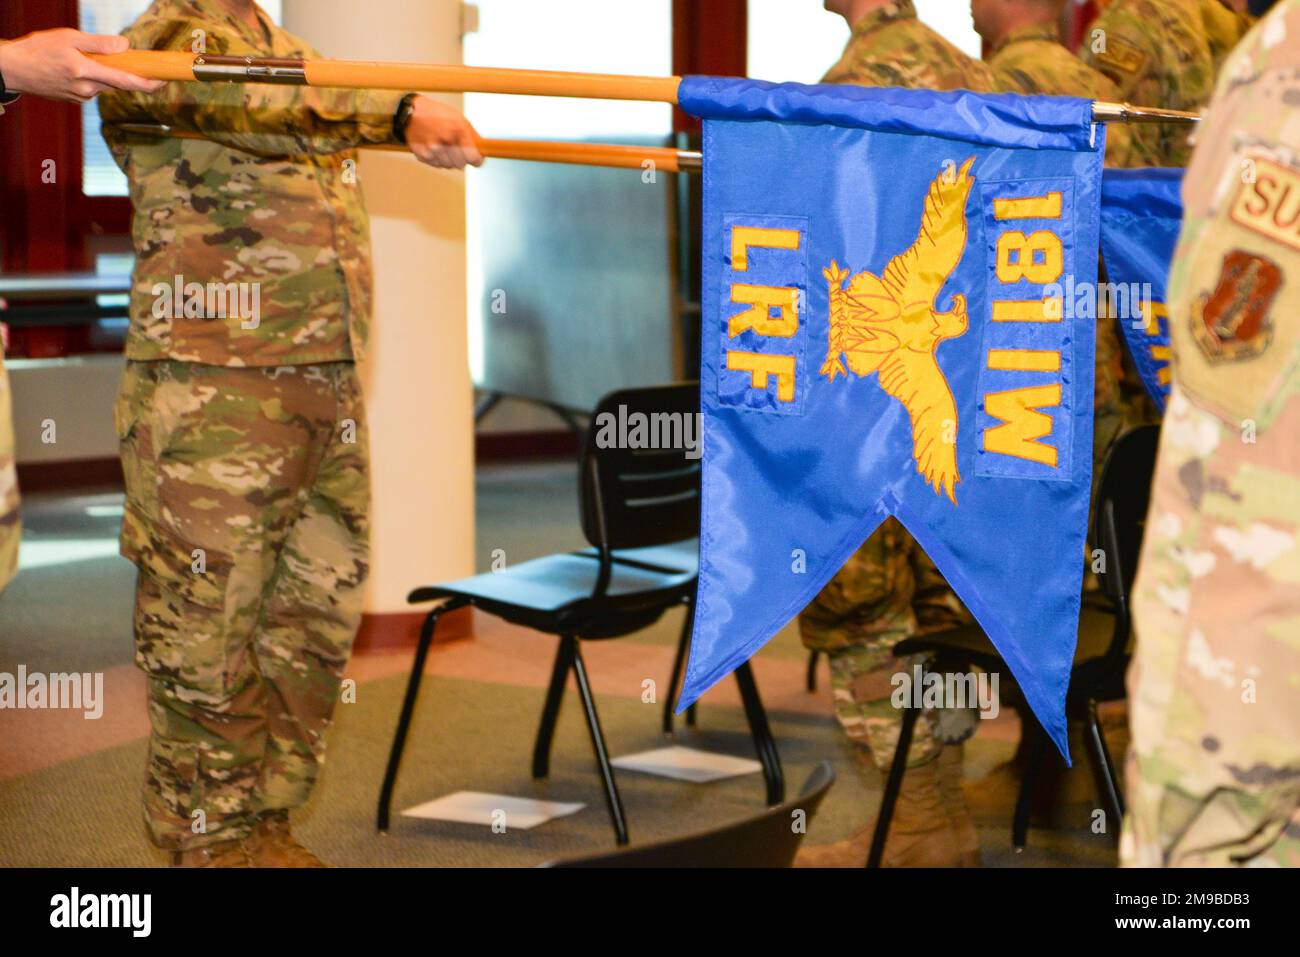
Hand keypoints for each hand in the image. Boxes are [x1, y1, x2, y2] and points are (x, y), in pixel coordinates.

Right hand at [0, 30, 163, 102]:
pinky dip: (93, 77)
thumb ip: (98, 43)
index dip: (148, 83)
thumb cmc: (38, 50)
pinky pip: (93, 88)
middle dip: (126, 73)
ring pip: (105, 85)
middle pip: (118, 83)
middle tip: (130, 61)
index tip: (163, 81)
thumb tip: (124, 46)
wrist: (13, 70)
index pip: (125, 82)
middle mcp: (86, 89)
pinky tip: (76, 67)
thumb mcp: (68, 38)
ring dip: (105, 73)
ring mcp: (81, 97)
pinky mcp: (76, 100)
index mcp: (85, 73)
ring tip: (84, 58)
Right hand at [404, 96, 482, 169]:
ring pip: (449, 166)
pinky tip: (433, 147)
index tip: (475, 159)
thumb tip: (485, 152)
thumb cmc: (438, 114)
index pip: (473, 158)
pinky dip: (437, 159)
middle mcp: (445, 140)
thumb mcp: (459, 119)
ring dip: (448, 159)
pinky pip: (436, 165)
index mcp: (458, 130)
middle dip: (461, 159)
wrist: (411, 112)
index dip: (476, 160)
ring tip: (442, 145)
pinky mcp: (422, 155)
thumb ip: (473, 137)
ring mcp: (433, 149)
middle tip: (455, 148)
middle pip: (461, 165)